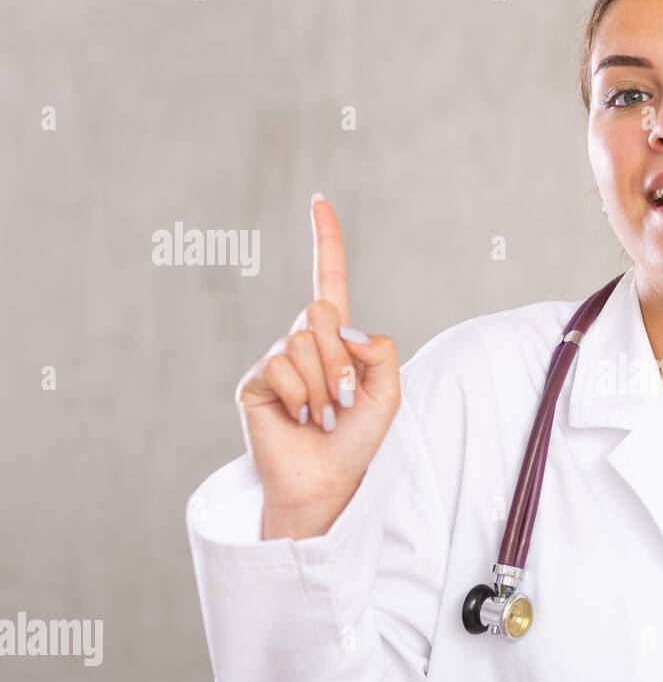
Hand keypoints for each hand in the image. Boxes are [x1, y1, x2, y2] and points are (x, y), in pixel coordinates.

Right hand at [235, 194, 400, 539]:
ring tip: (323, 415)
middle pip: (322, 313)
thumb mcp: (389, 392)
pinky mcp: (255, 380)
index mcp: (337, 338)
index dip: (326, 242)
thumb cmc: (358, 439)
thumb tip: (340, 327)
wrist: (327, 480)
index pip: (329, 280)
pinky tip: (299, 418)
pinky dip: (299, 396)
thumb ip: (379, 349)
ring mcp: (276, 359)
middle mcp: (303, 341)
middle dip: (341, 360)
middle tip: (344, 400)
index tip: (319, 201)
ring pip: (302, 342)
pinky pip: (280, 366)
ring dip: (323, 385)